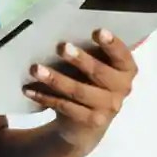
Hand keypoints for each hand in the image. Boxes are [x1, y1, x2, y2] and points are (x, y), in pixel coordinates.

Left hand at [23, 29, 139, 155]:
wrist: (85, 125)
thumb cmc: (90, 83)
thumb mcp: (95, 67)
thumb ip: (90, 52)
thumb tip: (63, 32)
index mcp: (126, 69)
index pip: (122, 55)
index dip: (111, 44)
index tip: (97, 31)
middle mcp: (122, 89)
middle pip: (99, 72)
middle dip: (80, 59)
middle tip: (62, 46)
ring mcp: (107, 108)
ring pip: (79, 91)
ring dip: (56, 79)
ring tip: (36, 68)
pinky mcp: (90, 122)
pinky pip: (65, 106)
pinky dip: (45, 97)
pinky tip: (29, 90)